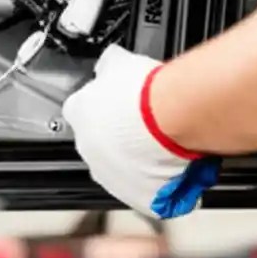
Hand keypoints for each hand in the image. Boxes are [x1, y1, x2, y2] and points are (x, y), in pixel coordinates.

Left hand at [62, 45, 221, 219]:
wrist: (167, 118)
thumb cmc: (143, 93)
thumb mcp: (119, 62)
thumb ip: (109, 64)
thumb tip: (109, 59)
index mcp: (79, 115)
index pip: (83, 112)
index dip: (106, 109)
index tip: (124, 106)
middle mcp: (88, 149)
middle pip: (102, 145)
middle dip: (124, 139)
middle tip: (150, 127)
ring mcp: (110, 176)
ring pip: (124, 172)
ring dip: (142, 162)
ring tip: (168, 147)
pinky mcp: (136, 198)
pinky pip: (149, 195)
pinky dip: (163, 187)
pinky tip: (178, 170)